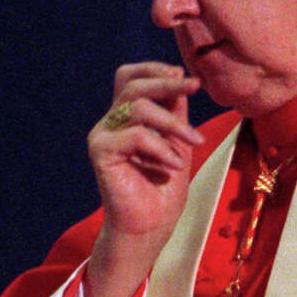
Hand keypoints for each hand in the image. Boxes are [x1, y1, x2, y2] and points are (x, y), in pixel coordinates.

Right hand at [85, 62, 203, 296]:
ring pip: (137, 106)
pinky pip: (135, 135)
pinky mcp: (101, 153)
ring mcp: (103, 136)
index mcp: (126, 117)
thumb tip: (181, 79)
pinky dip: (161, 147)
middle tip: (195, 86)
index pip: (129, 76)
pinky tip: (173, 164)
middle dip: (167, 83)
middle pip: (132, 84)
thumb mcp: (177, 142)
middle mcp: (111, 123)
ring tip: (193, 142)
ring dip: (172, 122)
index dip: (154, 69)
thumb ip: (175, 112)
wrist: (151, 227)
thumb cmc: (164, 189)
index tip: (186, 78)